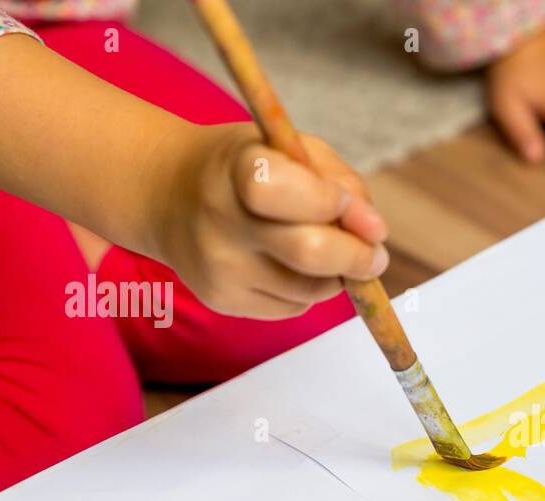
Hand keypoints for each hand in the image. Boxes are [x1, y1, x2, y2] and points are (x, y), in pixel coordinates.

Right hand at [154, 123, 389, 318]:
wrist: (169, 196)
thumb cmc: (247, 167)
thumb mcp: (292, 149)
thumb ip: (342, 182)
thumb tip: (375, 233)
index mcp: (238, 167)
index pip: (280, 190)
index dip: (331, 204)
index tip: (357, 212)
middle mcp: (221, 218)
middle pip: (307, 252)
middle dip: (356, 257)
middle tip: (374, 256)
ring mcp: (218, 265)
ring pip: (309, 289)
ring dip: (335, 276)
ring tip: (325, 252)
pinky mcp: (221, 299)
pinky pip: (292, 307)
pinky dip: (308, 290)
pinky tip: (289, 266)